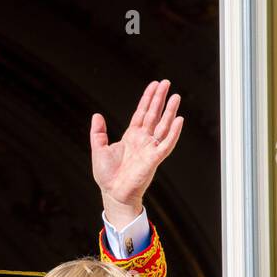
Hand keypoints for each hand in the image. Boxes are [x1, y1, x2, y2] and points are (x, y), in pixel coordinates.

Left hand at [91, 79, 183, 228]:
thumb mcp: (99, 149)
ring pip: (163, 126)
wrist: (112, 193)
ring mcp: (150, 148)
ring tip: (176, 97)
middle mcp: (142, 140)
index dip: (148, 99)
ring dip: (169, 111)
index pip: (142, 113)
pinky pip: (166, 144)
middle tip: (166, 83)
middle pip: (154, 115)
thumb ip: (98, 132)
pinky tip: (179, 120)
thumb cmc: (107, 175)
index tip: (154, 86)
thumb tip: (97, 116)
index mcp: (131, 136)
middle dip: (160, 99)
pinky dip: (174, 133)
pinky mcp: (154, 159)